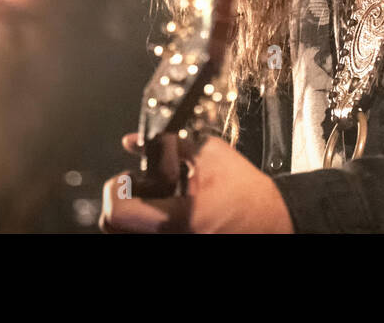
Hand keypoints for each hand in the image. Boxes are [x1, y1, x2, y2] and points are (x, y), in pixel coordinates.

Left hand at [99, 132, 293, 232]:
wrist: (271, 220)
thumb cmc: (246, 191)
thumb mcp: (211, 155)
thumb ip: (170, 145)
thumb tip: (133, 141)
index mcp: (180, 217)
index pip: (117, 212)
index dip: (117, 188)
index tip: (132, 175)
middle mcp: (172, 238)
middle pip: (112, 226)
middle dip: (119, 200)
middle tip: (138, 185)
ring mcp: (173, 243)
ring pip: (125, 230)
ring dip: (130, 210)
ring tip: (155, 195)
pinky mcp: (176, 242)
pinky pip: (143, 232)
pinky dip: (144, 218)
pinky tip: (165, 206)